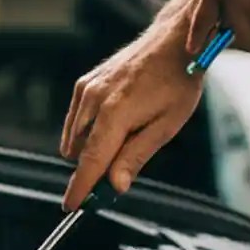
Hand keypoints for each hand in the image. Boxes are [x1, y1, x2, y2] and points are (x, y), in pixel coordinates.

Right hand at [59, 0, 249, 209]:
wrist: (174, 43)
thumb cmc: (178, 83)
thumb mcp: (167, 125)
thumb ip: (136, 156)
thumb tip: (115, 185)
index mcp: (115, 113)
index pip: (90, 161)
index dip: (80, 188)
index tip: (71, 206)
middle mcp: (94, 99)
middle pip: (79, 153)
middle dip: (93, 168)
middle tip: (121, 169)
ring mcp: (86, 89)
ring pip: (75, 138)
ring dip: (92, 149)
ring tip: (127, 136)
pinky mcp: (85, 83)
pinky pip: (76, 121)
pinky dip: (88, 132)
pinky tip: (115, 125)